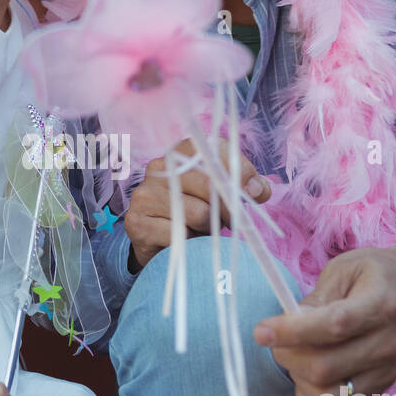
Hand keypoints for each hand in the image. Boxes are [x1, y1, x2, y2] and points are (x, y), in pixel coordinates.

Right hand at [125, 137, 270, 272]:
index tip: (252, 193)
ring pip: (199, 213)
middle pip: (209, 183)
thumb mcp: (221, 195)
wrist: (155, 244)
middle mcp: (159, 166)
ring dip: (210, 228)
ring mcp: (145, 193)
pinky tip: (186, 240)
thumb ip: (244, 187)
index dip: (242, 173)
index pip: (218, 151)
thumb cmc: (193, 213)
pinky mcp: (137, 221)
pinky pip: (179, 234)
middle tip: (229, 221)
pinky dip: (190, 242)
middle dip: (228, 208)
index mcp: (181, 151)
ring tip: (204, 230)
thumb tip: (259, 190)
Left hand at [252, 246, 395, 395]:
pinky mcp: (379, 389)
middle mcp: (387, 344)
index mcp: (380, 305)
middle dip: (288, 357)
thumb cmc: (373, 276)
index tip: (262, 331)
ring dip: (299, 381)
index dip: (293, 332)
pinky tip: (309, 376)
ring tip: (297, 357)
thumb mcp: (343, 269)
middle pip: (325, 368)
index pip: (334, 326)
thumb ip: (316, 297)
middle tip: (277, 340)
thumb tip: (288, 324)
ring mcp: (385, 371)